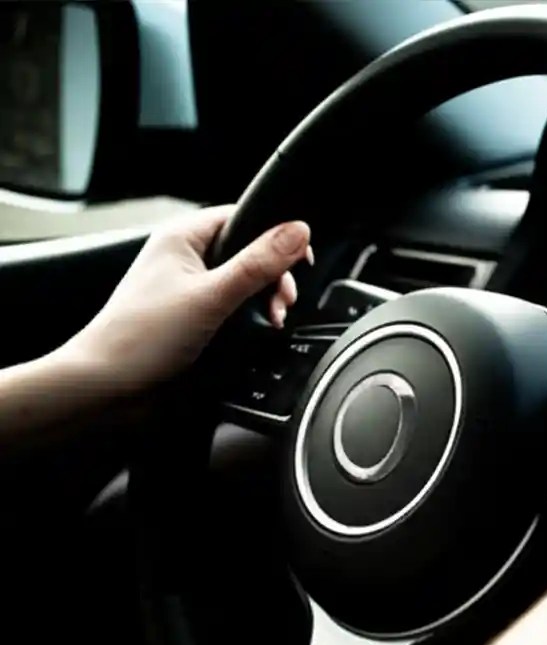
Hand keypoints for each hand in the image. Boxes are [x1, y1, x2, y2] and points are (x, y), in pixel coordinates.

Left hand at [58, 205, 312, 394]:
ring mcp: (189, 287)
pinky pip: (234, 305)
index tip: (301, 260)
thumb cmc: (141, 338)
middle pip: (250, 251)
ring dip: (266, 299)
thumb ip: (258, 263)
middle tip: (282, 301)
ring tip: (273, 319)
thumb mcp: (211, 295)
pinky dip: (251, 316)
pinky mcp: (194, 314)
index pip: (243, 217)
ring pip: (245, 280)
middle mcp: (186, 257)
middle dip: (274, 276)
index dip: (276, 236)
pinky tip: (258, 329)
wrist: (106, 386)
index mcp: (183, 236)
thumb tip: (298, 230)